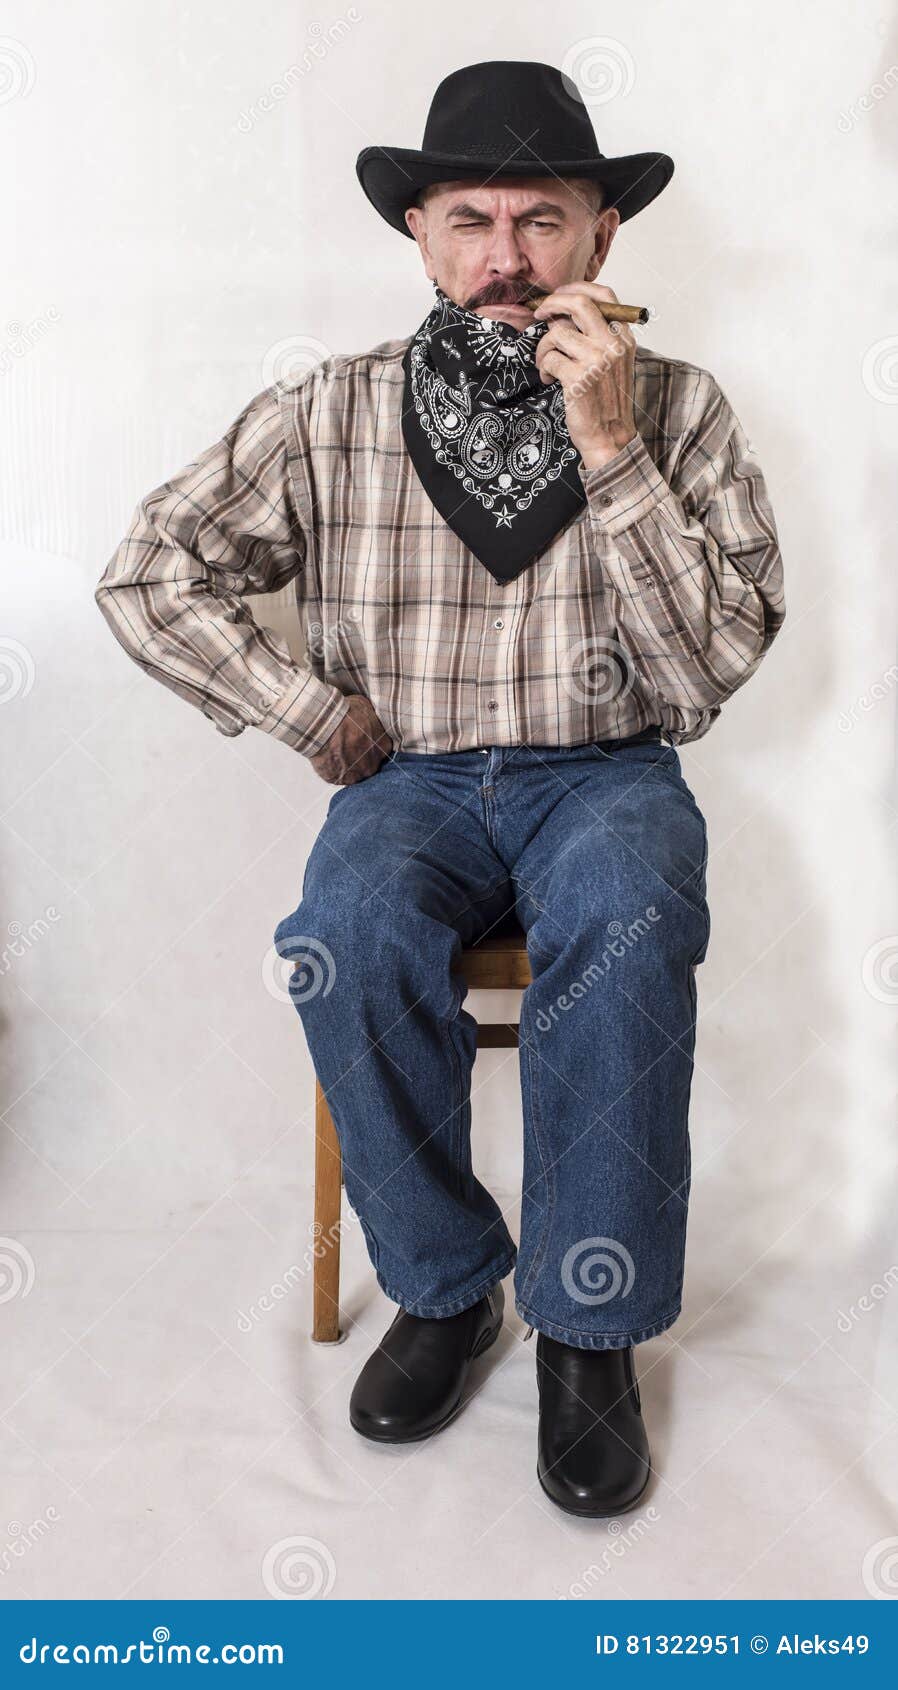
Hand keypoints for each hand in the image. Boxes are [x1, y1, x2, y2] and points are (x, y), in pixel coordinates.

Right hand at [309, 693, 391, 784]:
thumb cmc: (345, 714)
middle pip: (369, 763)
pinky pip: (337, 777)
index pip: (381, 749)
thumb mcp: (365, 707)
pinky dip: (332, 769)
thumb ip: (371, 718)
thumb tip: (369, 716)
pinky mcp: (339, 780)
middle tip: (346, 746)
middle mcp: (373, 764)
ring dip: (346, 765)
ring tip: (335, 752)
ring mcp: (357, 775)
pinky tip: (327, 758)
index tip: (360, 738)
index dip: (369, 743)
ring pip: (354, 772)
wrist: (326, 725)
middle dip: (359, 756)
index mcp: (384, 746)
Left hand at [533, 282, 637, 468]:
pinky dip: (543, 368)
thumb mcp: (611, 363)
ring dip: (543, 348)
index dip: (576, 289)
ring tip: (547, 365)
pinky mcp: (578, 378)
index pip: (604, 295)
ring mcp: (596, 360)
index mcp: (623, 337)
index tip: (559, 296)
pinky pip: (549, 358)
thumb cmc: (606, 401)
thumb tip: (561, 313)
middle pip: (578, 303)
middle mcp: (613, 344)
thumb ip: (594, 336)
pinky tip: (550, 380)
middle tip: (539, 313)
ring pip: (557, 333)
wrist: (610, 436)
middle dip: (552, 302)